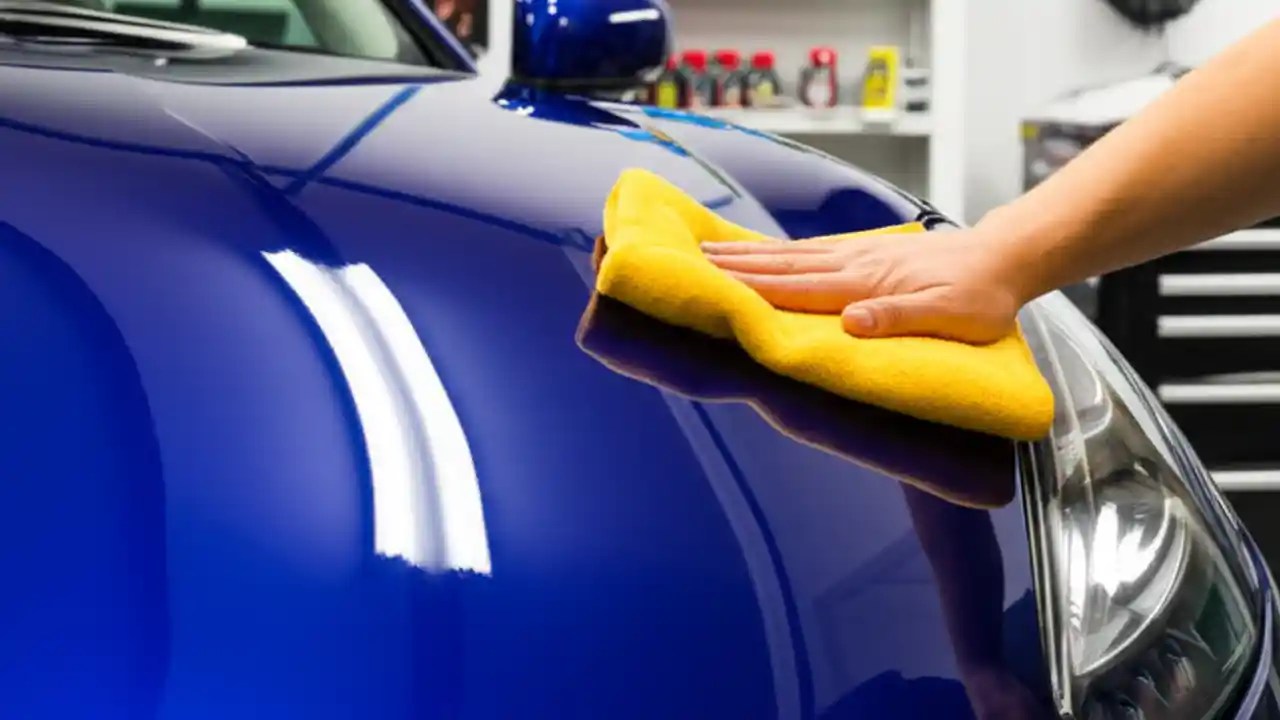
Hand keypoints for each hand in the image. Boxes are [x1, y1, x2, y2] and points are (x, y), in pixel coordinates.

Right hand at [702, 227, 1032, 342]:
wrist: (1002, 256)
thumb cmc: (980, 295)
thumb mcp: (950, 315)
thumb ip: (898, 317)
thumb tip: (849, 323)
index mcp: (866, 284)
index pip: (799, 288)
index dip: (755, 287)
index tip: (714, 283)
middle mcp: (854, 264)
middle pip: (784, 267)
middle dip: (737, 267)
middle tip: (694, 261)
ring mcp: (858, 254)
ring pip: (792, 255)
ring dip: (750, 255)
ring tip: (712, 252)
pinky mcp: (865, 251)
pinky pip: (811, 249)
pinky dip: (780, 249)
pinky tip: (765, 251)